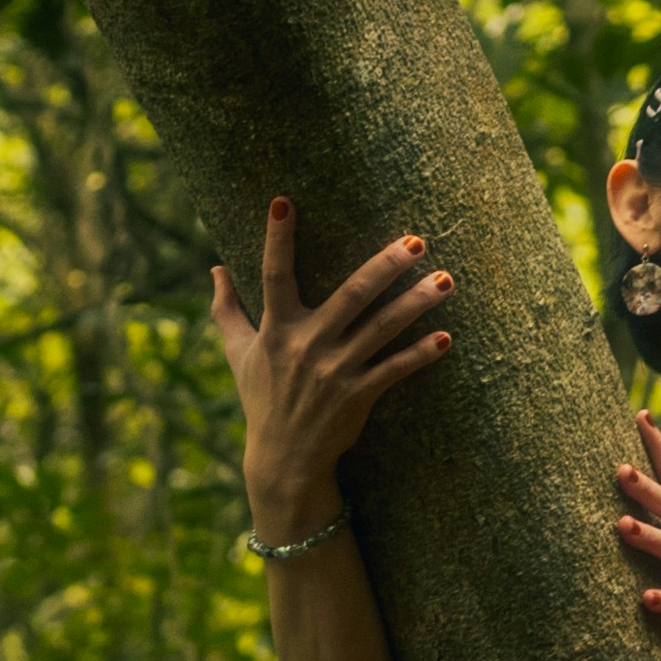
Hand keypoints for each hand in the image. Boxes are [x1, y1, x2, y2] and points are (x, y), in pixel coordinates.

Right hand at [207, 197, 451, 521]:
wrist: (283, 458)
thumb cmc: (262, 399)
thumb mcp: (238, 354)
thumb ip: (226, 310)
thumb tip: (214, 269)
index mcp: (276, 329)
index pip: (274, 275)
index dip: (277, 239)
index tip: (283, 202)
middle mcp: (307, 345)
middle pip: (351, 295)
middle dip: (385, 266)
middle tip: (415, 240)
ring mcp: (336, 370)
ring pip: (382, 329)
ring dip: (416, 303)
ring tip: (446, 279)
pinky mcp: (358, 394)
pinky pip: (394, 369)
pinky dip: (420, 354)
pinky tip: (445, 337)